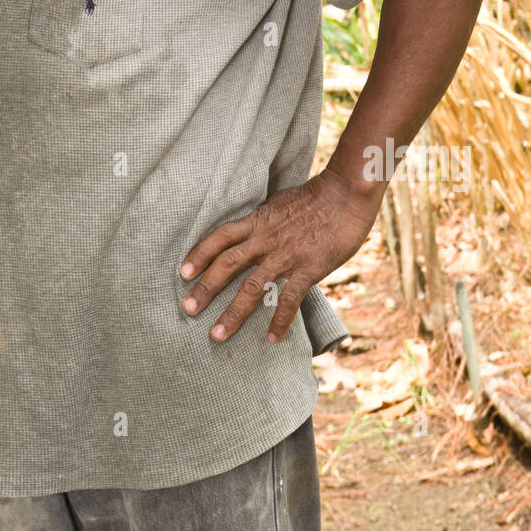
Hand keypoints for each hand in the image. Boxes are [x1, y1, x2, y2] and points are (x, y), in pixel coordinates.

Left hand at [179, 167, 379, 342]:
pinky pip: (290, 298)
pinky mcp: (309, 267)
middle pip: (227, 264)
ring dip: (233, 313)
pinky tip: (271, 338)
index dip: (199, 253)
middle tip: (187, 309)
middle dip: (205, 288)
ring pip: (252, 286)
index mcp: (258, 222)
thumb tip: (252, 229)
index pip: (220, 237)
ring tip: (217, 335)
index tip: (183, 272)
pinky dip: (280, 320)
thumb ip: (265, 221)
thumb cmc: (316, 197)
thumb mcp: (280, 204)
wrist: (346, 192)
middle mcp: (266, 239)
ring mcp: (286, 254)